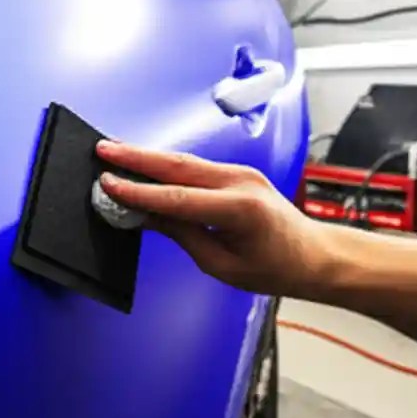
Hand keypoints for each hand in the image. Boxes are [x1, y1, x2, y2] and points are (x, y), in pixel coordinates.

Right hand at [96, 140, 338, 298]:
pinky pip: (194, 166)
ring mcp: (240, 172)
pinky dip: (166, 165)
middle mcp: (240, 182)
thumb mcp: (221, 264)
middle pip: (177, 166)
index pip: (177, 198)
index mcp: (239, 210)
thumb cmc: (274, 267)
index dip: (138, 191)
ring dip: (147, 156)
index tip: (108, 184)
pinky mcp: (237, 172)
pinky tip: (144, 163)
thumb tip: (144, 215)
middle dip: (136, 157)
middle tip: (102, 150)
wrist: (314, 254)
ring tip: (114, 150)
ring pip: (184, 162)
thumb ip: (182, 234)